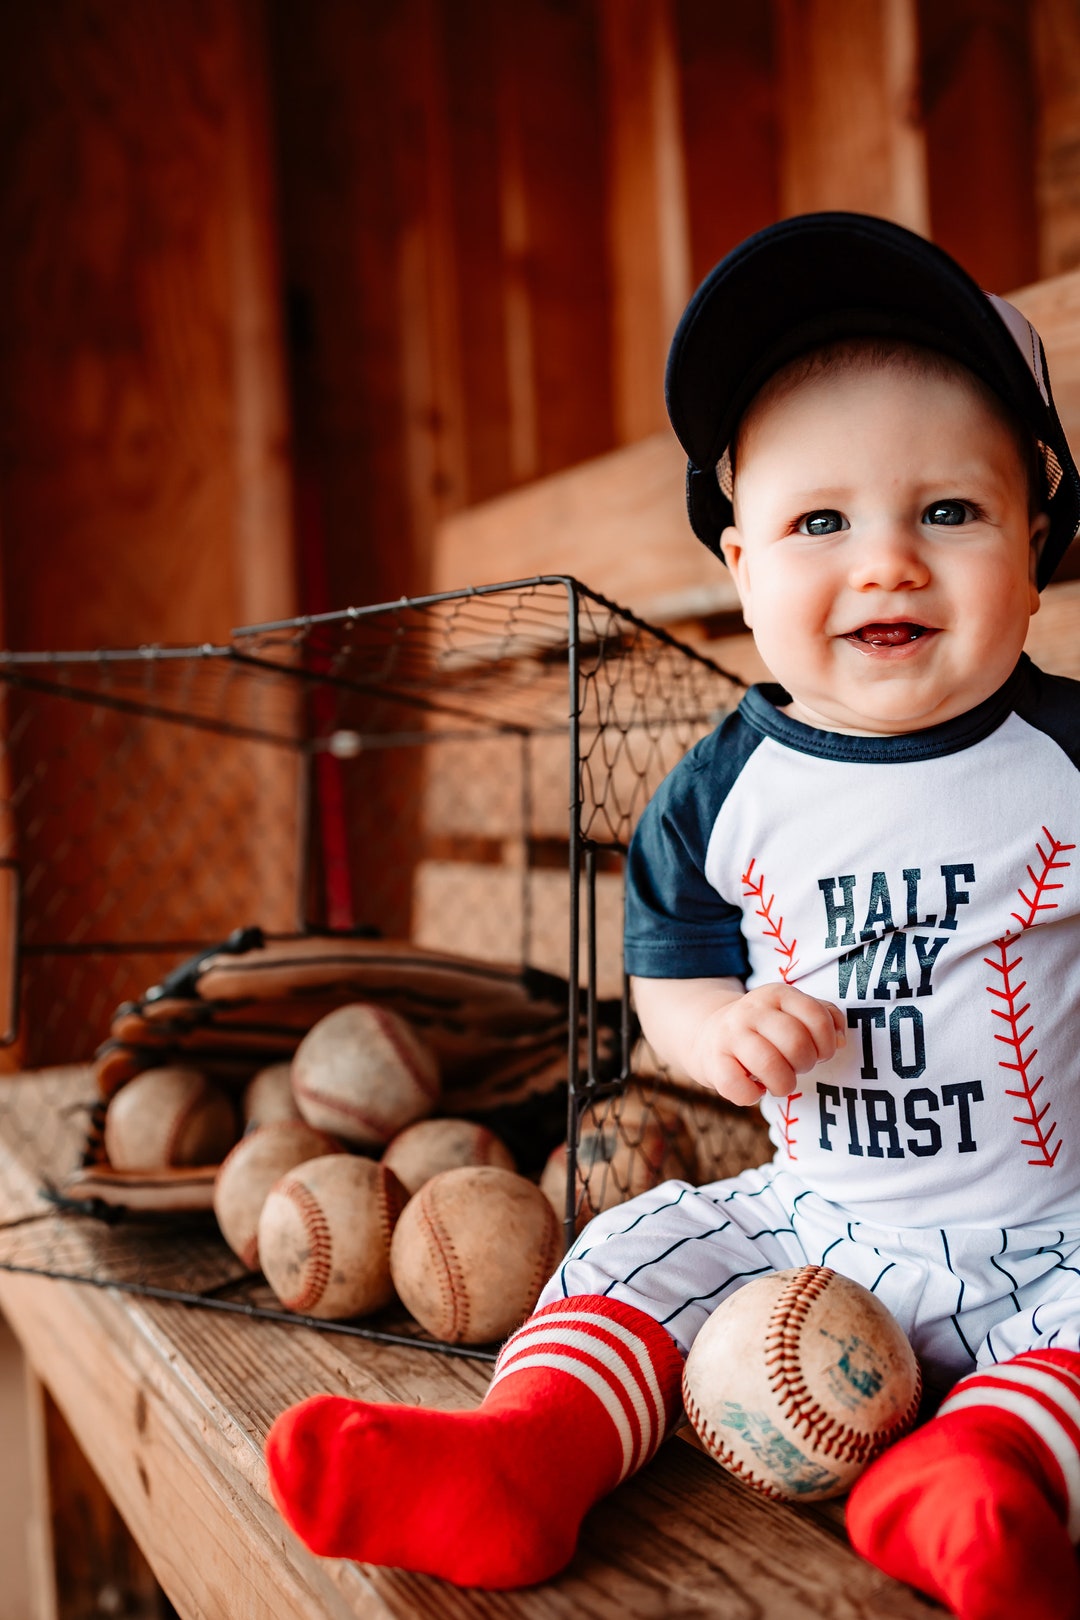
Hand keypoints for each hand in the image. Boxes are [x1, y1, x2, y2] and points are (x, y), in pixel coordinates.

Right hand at [686, 983, 844, 1106]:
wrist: (709, 1034)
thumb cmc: (766, 1030)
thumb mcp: (793, 1013)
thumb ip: (824, 1018)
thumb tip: (840, 1041)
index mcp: (778, 994)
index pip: (817, 1017)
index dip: (826, 1044)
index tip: (818, 1053)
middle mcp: (752, 1010)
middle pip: (796, 1043)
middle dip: (805, 1064)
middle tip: (796, 1067)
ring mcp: (730, 1035)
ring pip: (769, 1065)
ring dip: (783, 1084)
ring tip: (778, 1082)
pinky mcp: (713, 1062)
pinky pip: (739, 1088)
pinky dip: (752, 1096)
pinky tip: (754, 1088)